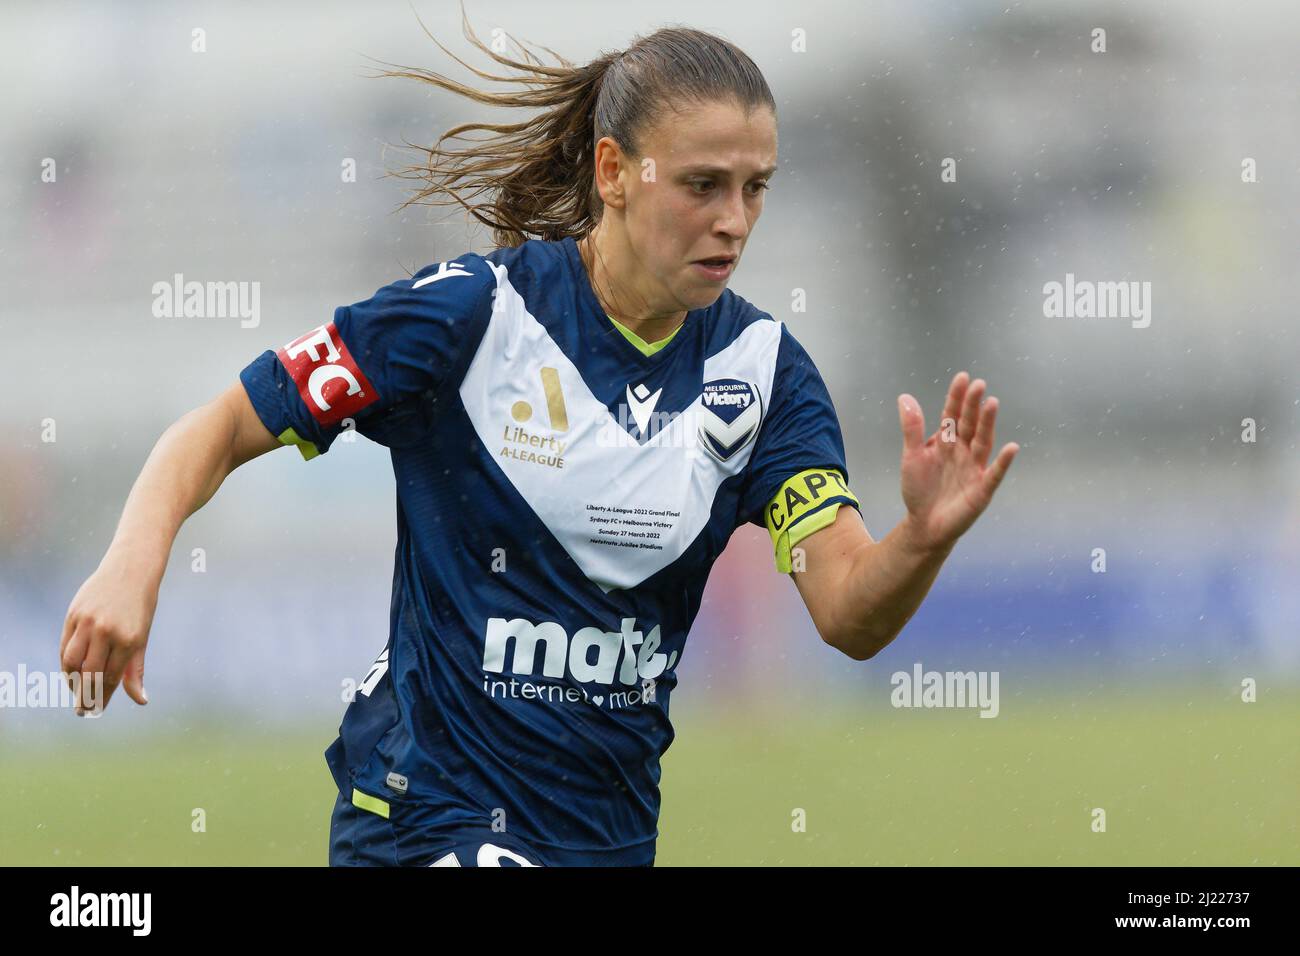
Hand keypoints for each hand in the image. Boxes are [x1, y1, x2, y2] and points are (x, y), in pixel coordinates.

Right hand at [60, 549, 156, 714]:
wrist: (130, 570)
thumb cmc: (140, 607)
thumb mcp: (142, 636)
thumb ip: (135, 670)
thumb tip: (141, 701)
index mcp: (129, 639)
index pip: (111, 678)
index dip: (103, 698)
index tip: (97, 711)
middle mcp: (107, 632)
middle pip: (89, 674)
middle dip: (85, 696)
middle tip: (82, 710)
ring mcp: (88, 622)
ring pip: (71, 661)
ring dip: (71, 681)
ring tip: (76, 692)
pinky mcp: (74, 614)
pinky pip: (65, 645)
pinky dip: (65, 662)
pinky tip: (70, 672)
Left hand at [896, 371, 1018, 553]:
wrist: (924, 524)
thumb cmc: (919, 489)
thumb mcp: (911, 456)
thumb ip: (912, 428)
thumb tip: (905, 396)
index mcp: (946, 442)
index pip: (952, 415)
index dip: (957, 397)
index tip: (962, 377)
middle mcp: (963, 452)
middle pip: (969, 424)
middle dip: (973, 405)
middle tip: (978, 384)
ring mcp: (974, 469)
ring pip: (982, 442)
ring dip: (988, 424)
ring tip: (992, 403)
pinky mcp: (981, 489)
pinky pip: (994, 473)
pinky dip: (1003, 462)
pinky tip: (1011, 447)